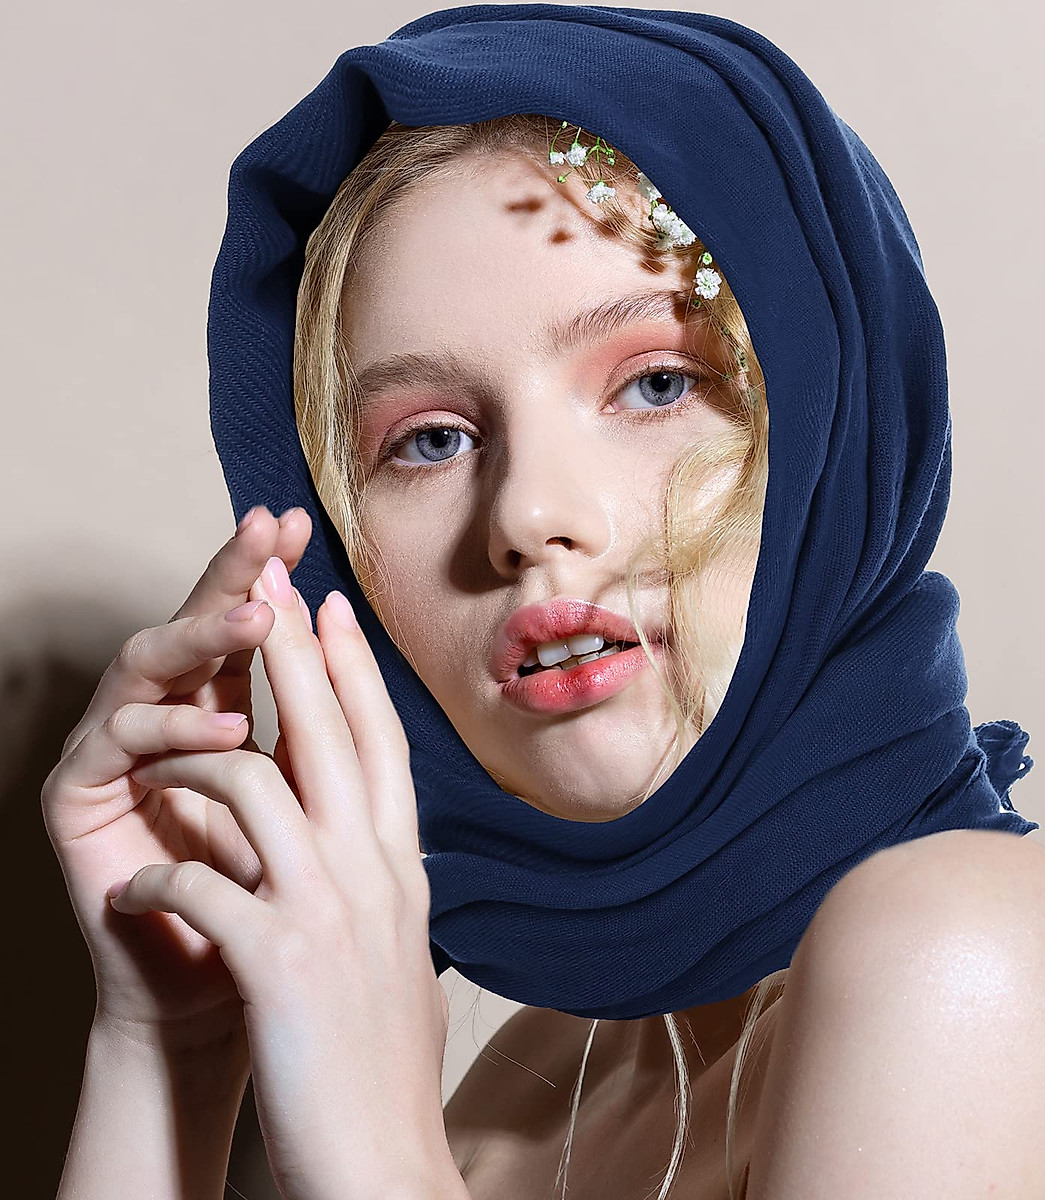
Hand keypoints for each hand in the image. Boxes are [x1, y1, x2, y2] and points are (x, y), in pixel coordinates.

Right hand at [41, 506, 312, 1046]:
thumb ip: (316, 724)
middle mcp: (161, 720)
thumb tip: (352, 638)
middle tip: (265, 530)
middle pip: (191, 627)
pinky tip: (228, 730)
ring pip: (147, 668)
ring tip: (260, 621)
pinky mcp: (77, 799)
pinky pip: (116, 743)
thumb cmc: (273, 895)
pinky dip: (173, 732)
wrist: (226, 995)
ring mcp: (116, 755)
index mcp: (217, 710)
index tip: (303, 526)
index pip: (241, 631)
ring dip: (204, 639)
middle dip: (231, 575)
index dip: (268, 577)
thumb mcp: (309, 795)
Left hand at [107, 556, 454, 1199]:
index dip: (350, 668)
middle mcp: (374, 869)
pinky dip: (158, 881)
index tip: (327, 609)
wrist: (383, 1163)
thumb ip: (380, 882)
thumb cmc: (380, 1060)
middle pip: (328, 730)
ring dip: (196, 765)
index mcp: (401, 865)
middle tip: (260, 582)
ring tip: (159, 770)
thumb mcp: (395, 949)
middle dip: (287, 647)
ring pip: (258, 782)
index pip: (379, 742)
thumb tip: (367, 835)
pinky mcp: (277, 959)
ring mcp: (329, 909)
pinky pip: (201, 882)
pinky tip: (137, 899)